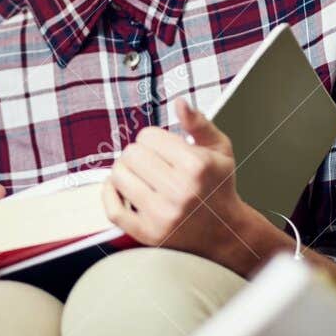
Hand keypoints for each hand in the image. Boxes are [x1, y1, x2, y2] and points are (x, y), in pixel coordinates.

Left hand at [103, 99, 283, 275]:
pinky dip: (110, 194)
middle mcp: (179, 191)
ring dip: (126, 171)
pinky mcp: (148, 233)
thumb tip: (179, 102)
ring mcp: (162, 215)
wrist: (225, 232)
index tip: (164, 148)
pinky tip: (121, 187)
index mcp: (196, 166)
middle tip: (153, 162)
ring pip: (118, 176)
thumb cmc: (219, 186)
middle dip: (140, 153)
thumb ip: (199, 123)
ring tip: (142, 175)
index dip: (154, 138)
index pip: (147, 136)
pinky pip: (113, 208)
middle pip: (130, 154)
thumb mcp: (220, 149)